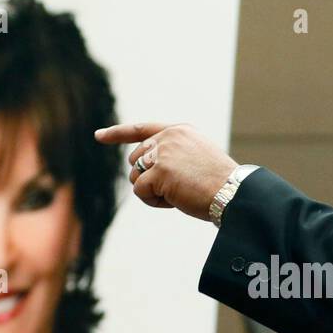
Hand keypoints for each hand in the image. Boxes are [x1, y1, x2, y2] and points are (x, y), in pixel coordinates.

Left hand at [95, 122, 237, 221]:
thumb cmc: (220, 184)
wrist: (234, 192)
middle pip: (136, 160)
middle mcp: (169, 137)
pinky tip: (174, 201)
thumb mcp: (197, 158)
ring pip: (136, 176)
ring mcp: (163, 152)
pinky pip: (140, 191)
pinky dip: (154, 201)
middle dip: (148, 179)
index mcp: (179, 131)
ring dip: (152, 191)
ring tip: (178, 195)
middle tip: (175, 189)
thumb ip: (172, 155)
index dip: (117, 134)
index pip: (142, 130)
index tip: (98, 136)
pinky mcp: (159, 171)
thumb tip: (141, 168)